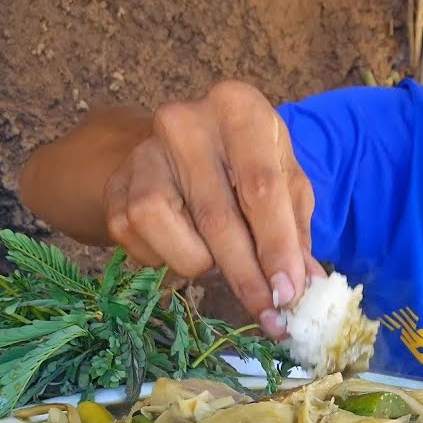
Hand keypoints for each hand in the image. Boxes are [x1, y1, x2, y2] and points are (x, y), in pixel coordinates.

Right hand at [102, 80, 324, 338]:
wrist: (183, 149)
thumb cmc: (248, 165)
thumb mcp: (285, 183)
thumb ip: (295, 233)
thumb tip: (306, 291)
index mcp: (237, 108)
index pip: (260, 187)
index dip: (276, 247)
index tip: (288, 294)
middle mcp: (184, 122)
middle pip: (218, 218)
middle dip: (247, 276)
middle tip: (268, 314)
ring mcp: (143, 155)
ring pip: (175, 237)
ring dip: (205, 266)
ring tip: (220, 256)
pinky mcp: (116, 190)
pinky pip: (146, 250)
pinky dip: (173, 262)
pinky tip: (187, 245)